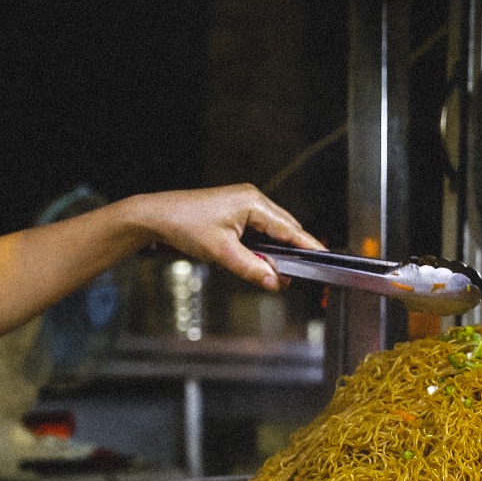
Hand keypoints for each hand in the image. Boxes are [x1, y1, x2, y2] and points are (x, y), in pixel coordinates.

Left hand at [125, 185, 324, 290]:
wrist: (158, 216)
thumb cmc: (185, 225)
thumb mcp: (222, 253)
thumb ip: (251, 268)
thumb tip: (274, 281)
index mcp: (253, 203)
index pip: (289, 229)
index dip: (307, 246)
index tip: (323, 259)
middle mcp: (252, 199)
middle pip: (284, 229)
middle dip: (290, 254)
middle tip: (293, 278)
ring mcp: (243, 204)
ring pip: (271, 232)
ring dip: (273, 253)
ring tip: (274, 274)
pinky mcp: (235, 212)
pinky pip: (258, 231)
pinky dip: (261, 248)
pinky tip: (259, 261)